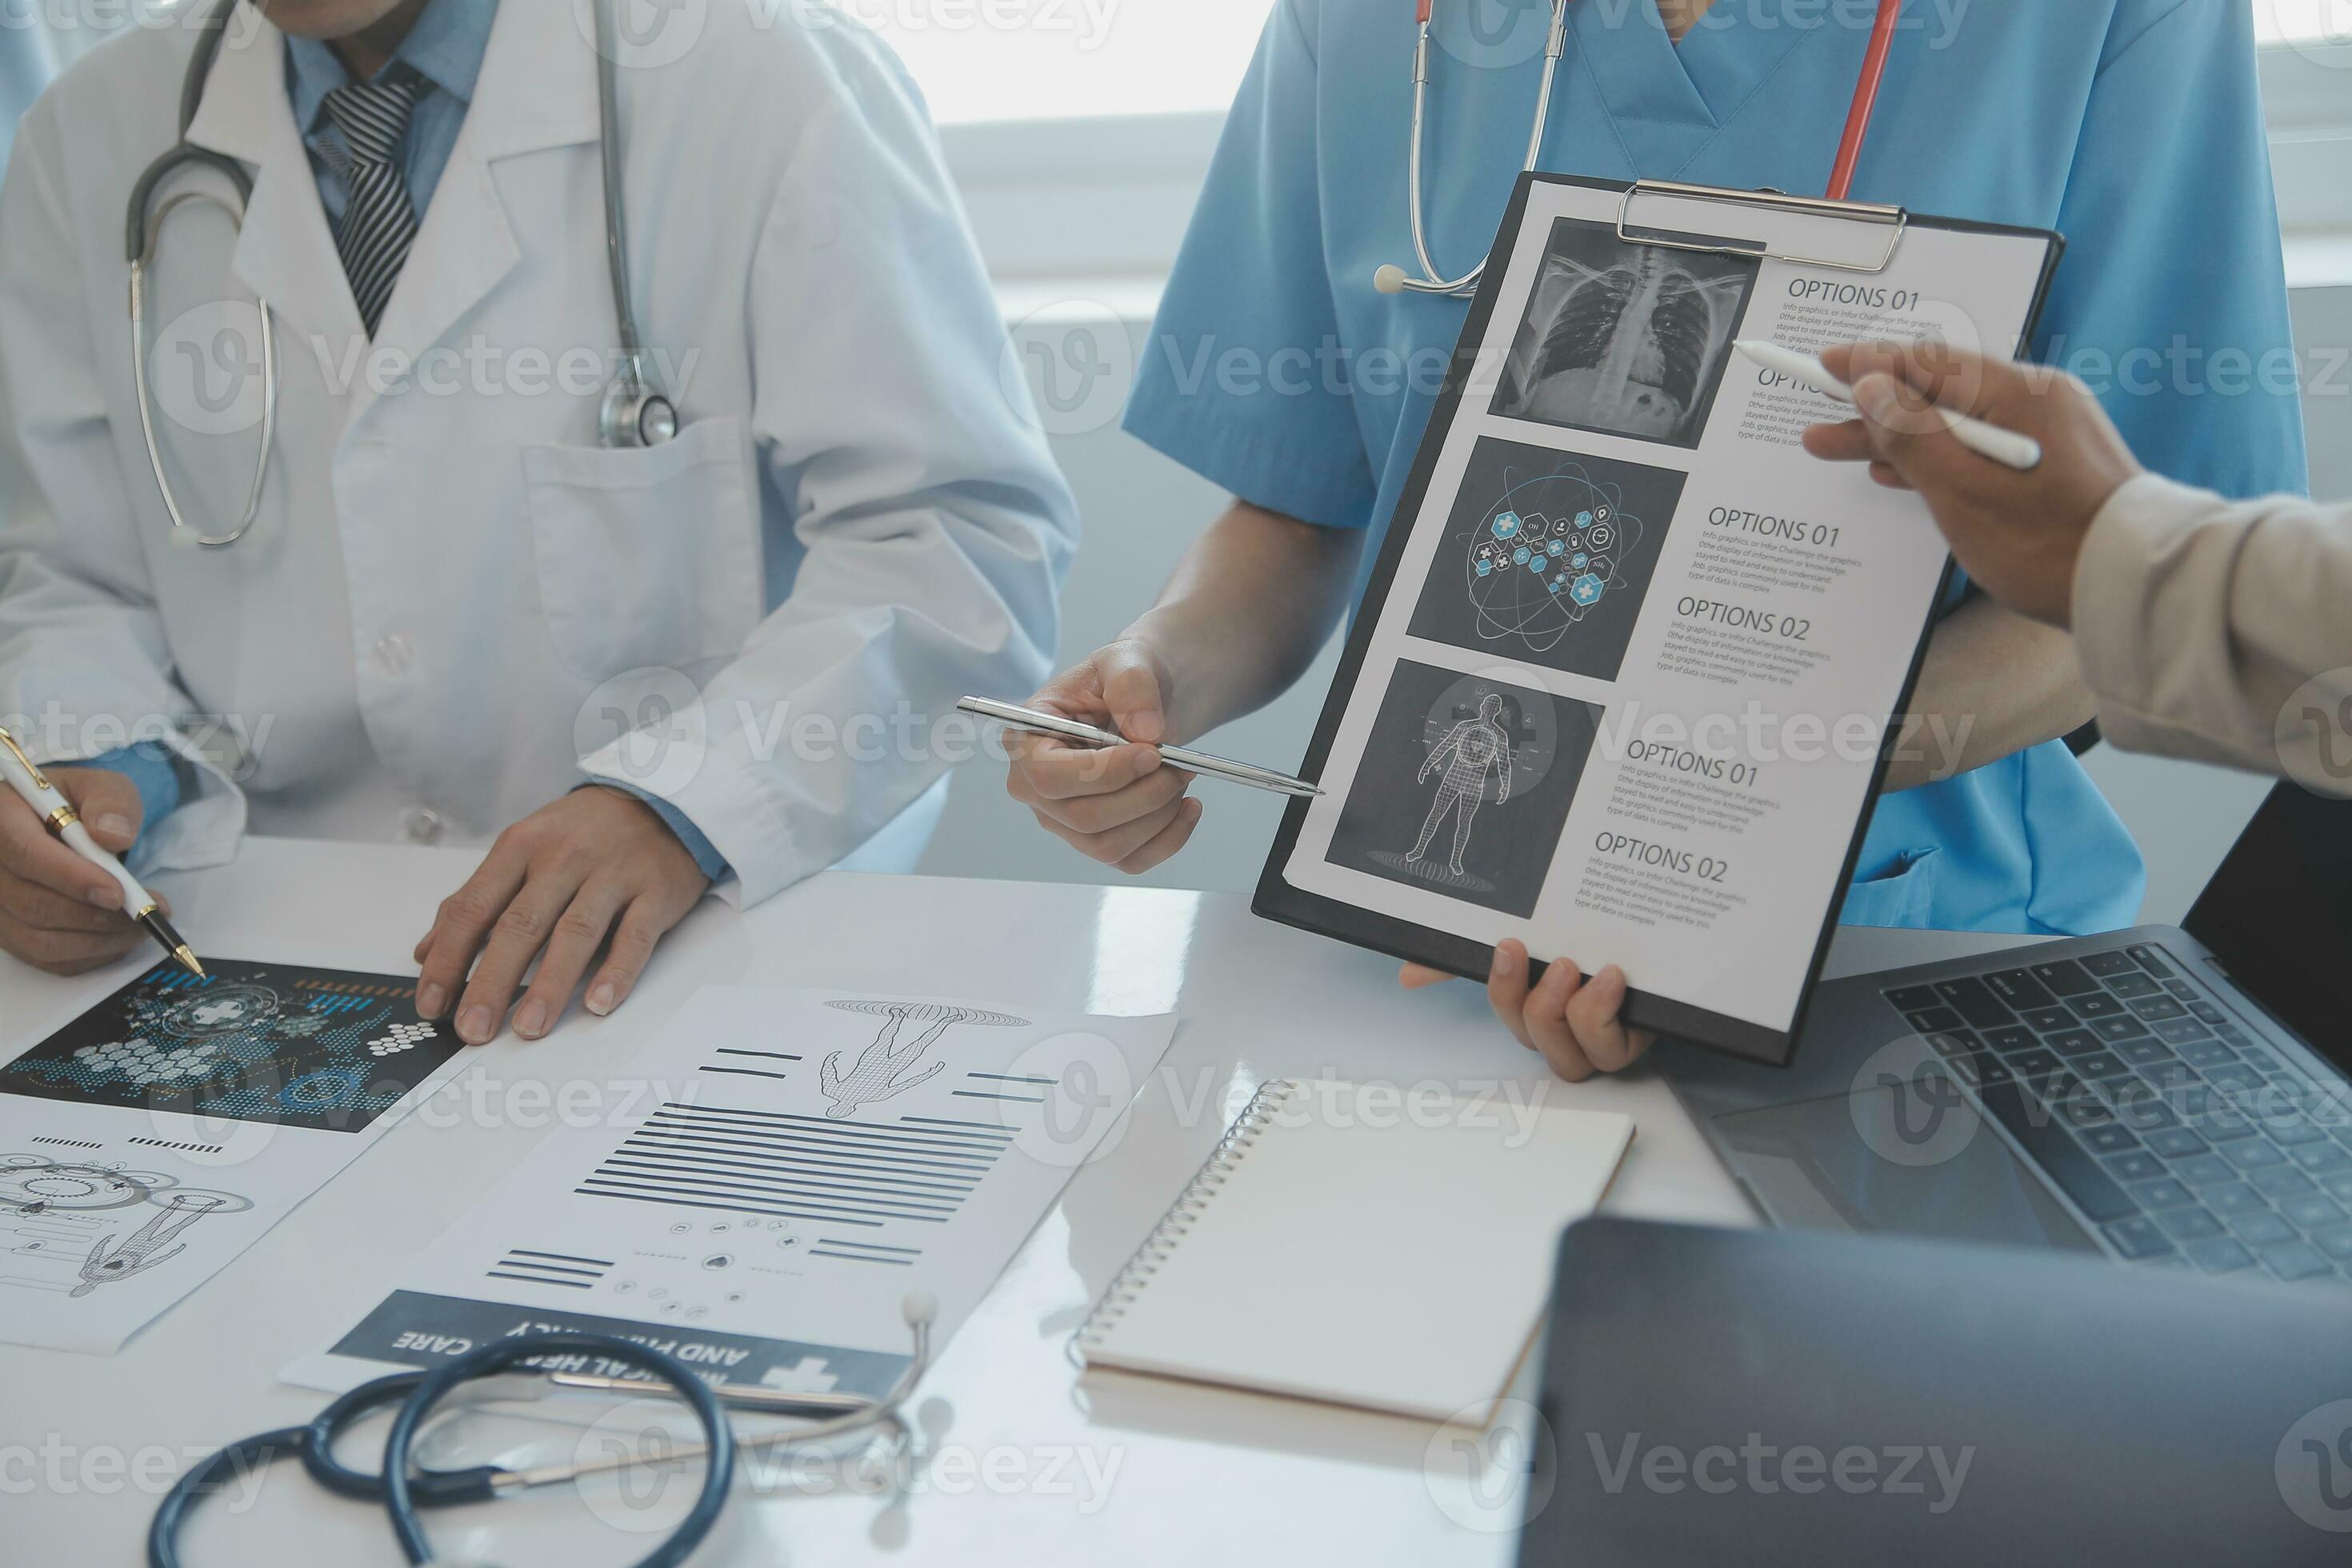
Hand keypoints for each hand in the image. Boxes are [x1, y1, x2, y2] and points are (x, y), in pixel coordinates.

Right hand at [0, 766, 166, 974]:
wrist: (61, 826)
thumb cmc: (79, 805)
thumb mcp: (101, 786)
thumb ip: (110, 802)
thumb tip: (113, 835)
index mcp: (1, 817)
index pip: (25, 852)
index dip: (71, 877)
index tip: (117, 893)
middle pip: (31, 903)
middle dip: (95, 915)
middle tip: (145, 912)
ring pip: (37, 940)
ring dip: (97, 941)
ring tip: (140, 926)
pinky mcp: (8, 932)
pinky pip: (44, 958)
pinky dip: (88, 955)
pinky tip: (118, 939)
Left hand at [414, 787, 710, 1044]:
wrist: (661, 800)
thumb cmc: (582, 834)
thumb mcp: (523, 850)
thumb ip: (476, 900)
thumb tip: (426, 953)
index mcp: (521, 848)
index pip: (474, 907)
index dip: (448, 958)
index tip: (432, 1004)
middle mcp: (564, 859)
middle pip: (521, 925)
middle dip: (493, 982)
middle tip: (474, 1029)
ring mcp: (613, 874)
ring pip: (575, 933)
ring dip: (551, 985)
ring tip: (529, 1028)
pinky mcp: (656, 891)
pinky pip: (635, 936)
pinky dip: (617, 971)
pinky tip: (599, 1003)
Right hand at [1004, 638, 1204, 874]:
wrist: (1146, 703)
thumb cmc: (1124, 679)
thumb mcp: (1127, 659)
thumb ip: (1131, 683)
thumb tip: (1145, 730)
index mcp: (1027, 739)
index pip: (1049, 777)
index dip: (1104, 773)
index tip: (1152, 753)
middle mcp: (1034, 788)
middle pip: (1083, 818)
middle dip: (1144, 795)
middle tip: (1178, 764)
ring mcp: (1062, 821)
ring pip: (1108, 846)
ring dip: (1158, 815)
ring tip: (1181, 775)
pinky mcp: (1095, 841)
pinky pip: (1131, 861)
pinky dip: (1170, 839)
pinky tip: (1188, 807)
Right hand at [1400, 941, 1654, 1081]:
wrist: (1672, 927)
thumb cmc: (1600, 940)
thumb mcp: (1539, 934)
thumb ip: (1471, 954)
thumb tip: (1408, 972)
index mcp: (1541, 1000)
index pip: (1508, 1008)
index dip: (1502, 987)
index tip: (1509, 945)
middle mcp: (1570, 1027)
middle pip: (1536, 1040)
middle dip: (1537, 1005)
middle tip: (1556, 962)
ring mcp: (1606, 1037)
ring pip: (1573, 1058)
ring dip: (1572, 1017)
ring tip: (1585, 972)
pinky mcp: (1641, 1038)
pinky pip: (1614, 1052)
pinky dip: (1606, 1019)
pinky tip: (1613, 980)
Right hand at [1802, 341, 2143, 626]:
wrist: (2132, 587)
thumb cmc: (2046, 545)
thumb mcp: (1962, 490)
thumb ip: (1911, 434)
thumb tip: (1872, 385)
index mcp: (2019, 394)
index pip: (1928, 363)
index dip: (1869, 364)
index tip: (1824, 363)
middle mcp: (2036, 402)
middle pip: (1938, 396)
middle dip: (1873, 411)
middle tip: (1818, 426)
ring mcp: (2046, 435)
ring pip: (1955, 426)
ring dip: (1897, 439)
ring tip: (1841, 450)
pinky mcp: (2050, 468)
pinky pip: (1979, 449)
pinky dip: (1935, 458)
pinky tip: (1898, 473)